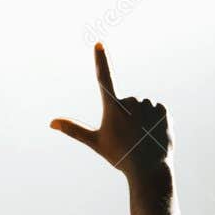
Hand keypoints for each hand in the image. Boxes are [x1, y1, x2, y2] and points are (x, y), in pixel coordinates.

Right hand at [50, 43, 170, 179]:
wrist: (148, 170)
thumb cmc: (119, 156)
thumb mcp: (96, 142)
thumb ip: (74, 129)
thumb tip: (51, 122)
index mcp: (113, 108)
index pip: (104, 79)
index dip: (101, 60)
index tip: (99, 44)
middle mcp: (131, 102)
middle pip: (128, 102)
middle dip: (129, 116)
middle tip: (129, 137)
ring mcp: (148, 105)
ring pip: (143, 106)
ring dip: (143, 118)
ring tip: (141, 137)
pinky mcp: (163, 110)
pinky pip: (157, 110)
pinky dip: (155, 120)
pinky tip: (153, 134)